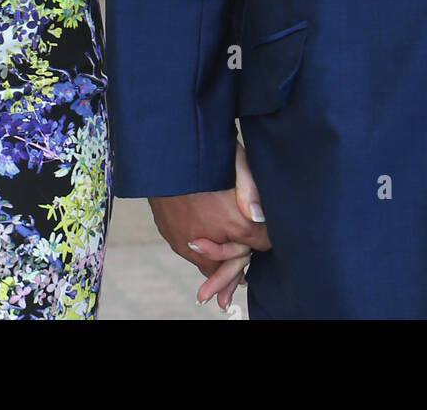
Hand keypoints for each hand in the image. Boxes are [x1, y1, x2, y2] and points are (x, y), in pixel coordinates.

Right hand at [187, 141, 265, 308]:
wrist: (161, 152)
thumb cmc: (201, 152)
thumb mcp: (236, 162)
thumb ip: (252, 191)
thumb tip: (262, 216)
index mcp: (234, 223)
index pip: (261, 242)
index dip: (265, 236)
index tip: (265, 232)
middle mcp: (211, 240)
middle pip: (234, 264)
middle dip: (241, 263)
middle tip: (245, 274)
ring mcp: (188, 242)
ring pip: (210, 265)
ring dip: (219, 265)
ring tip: (228, 270)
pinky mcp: (173, 238)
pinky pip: (192, 255)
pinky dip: (201, 255)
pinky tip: (204, 251)